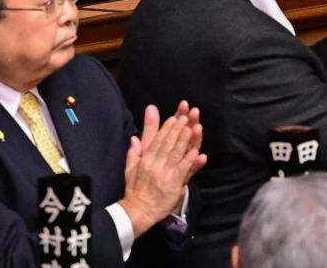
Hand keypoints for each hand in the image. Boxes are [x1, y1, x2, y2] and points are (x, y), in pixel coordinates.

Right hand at [118, 102, 206, 236]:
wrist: (140, 209)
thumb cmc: (135, 189)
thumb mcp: (130, 168)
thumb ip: (133, 152)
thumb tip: (134, 138)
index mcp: (145, 159)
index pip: (157, 140)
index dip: (166, 128)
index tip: (174, 118)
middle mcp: (155, 164)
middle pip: (168, 143)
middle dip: (177, 129)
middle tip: (185, 117)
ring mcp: (165, 173)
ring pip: (176, 153)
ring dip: (184, 140)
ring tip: (191, 128)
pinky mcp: (174, 184)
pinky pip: (183, 169)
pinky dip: (190, 160)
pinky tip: (197, 151)